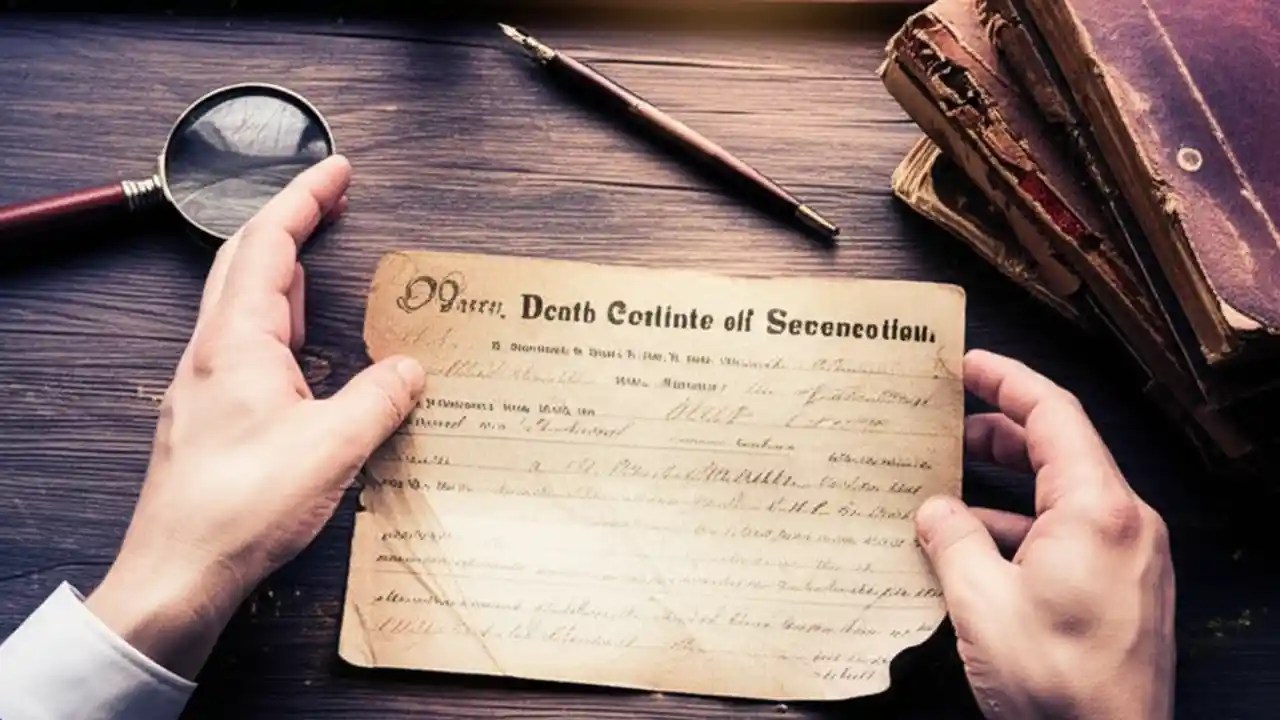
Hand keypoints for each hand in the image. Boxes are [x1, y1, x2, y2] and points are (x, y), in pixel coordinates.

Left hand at [85, 156, 425, 677]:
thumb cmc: (240, 509)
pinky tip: (301, 340)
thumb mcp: (332, 447)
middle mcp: (214, 350)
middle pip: (245, 259)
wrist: (178, 572)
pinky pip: (246, 341)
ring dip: (283, 267)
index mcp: (237, 341)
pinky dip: (279, 316)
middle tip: (332, 198)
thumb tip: (410, 368)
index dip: (305, 199)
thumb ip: (379, 399)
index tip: (338, 171)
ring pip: (243, 300)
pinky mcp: (212, 411)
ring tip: (322, 255)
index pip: (269, 244)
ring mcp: (207, 381)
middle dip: (290, 219)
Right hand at [915, 350, 1173, 718]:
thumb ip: (951, 540)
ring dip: (1001, 486)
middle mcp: (1124, 524)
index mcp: (1099, 510)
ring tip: (943, 487)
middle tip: (941, 425)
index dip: (1005, 379)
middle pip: (1058, 450)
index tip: (965, 363)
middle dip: (995, 432)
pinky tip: (970, 547)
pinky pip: (1065, 536)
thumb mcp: (981, 603)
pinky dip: (1017, 529)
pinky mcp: (1119, 589)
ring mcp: (1126, 558)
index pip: (1053, 413)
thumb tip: (934, 509)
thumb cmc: (1059, 685)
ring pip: (1058, 496)